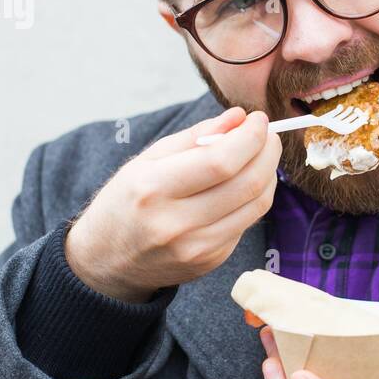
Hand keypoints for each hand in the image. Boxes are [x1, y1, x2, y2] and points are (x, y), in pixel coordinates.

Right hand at [65, 107, 280, 301]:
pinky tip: (244, 185)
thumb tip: (239, 117)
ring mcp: (196, 248)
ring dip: (269, 174)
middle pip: (248, 183)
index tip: (258, 119)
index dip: (250, 137)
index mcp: (153, 189)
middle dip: (268, 152)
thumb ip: (195, 136)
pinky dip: (253, 198)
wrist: (109, 260)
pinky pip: (246, 223)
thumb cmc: (127, 201)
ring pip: (256, 205)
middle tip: (268, 135)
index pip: (221, 161)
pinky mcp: (210, 261)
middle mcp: (175, 223)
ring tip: (262, 156)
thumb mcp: (148, 160)